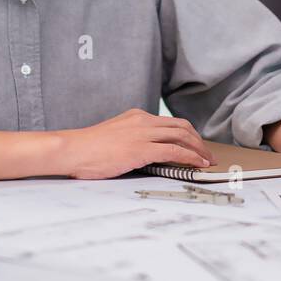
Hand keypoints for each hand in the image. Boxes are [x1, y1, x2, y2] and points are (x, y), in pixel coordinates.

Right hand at [57, 109, 211, 179]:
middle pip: (181, 126)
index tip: (195, 145)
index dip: (188, 134)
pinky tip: (197, 164)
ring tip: (207, 161)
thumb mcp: (114, 137)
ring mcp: (143, 133)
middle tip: (207, 154)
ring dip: (199, 149)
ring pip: (182, 136)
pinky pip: (174, 150)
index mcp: (136, 116)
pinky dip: (190, 157)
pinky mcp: (141, 148)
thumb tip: (147, 153)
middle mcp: (143, 121)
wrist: (72, 150)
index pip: (170, 121)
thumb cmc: (88, 149)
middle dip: (198, 141)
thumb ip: (132, 139)